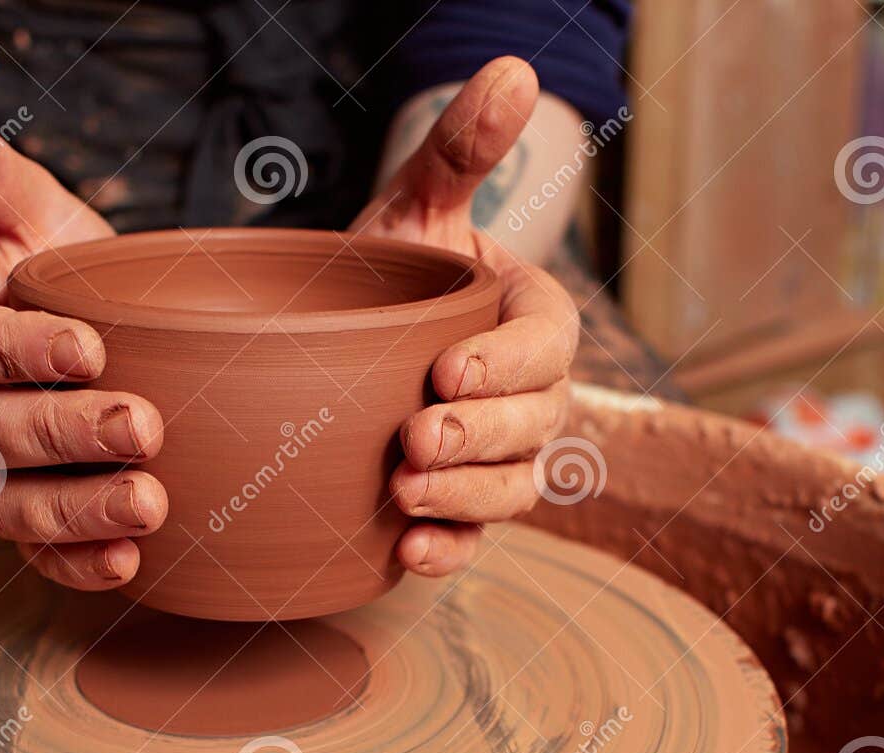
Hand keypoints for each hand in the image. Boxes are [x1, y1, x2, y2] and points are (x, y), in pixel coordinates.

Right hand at [0, 83, 165, 590]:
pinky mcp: (31, 521)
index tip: (91, 346)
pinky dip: (80, 566)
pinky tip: (130, 563)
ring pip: (12, 505)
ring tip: (151, 503)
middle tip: (145, 426)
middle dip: (66, 433)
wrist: (99, 332)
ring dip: (79, 510)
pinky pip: (40, 557)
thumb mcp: (30, 208)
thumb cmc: (60, 265)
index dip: (18, 352)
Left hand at [350, 57, 579, 577]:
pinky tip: (407, 553)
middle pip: (535, 425)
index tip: (445, 369)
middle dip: (480, 436)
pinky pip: (474, 540)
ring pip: (512, 488)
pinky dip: (448, 552)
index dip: (506, 363)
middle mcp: (530, 395)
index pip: (546, 344)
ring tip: (404, 493)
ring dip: (465, 496)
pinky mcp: (460, 508)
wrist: (337, 347)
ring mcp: (500, 458)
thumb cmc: (381, 275)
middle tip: (413, 438)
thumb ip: (459, 151)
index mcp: (530, 319)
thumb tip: (512, 70)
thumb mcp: (413, 210)